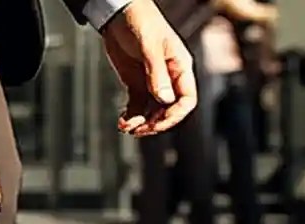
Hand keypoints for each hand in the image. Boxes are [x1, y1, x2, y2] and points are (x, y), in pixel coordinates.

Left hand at [101, 0, 197, 136]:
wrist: (117, 13)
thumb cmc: (140, 21)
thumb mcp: (149, 47)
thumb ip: (156, 74)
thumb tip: (165, 100)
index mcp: (180, 67)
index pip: (186, 99)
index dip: (175, 115)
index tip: (158, 123)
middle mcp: (168, 77)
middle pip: (169, 109)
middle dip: (156, 123)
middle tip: (139, 130)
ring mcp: (152, 81)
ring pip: (152, 111)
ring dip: (141, 122)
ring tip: (127, 127)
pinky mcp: (136, 83)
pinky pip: (137, 106)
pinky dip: (131, 116)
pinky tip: (122, 122)